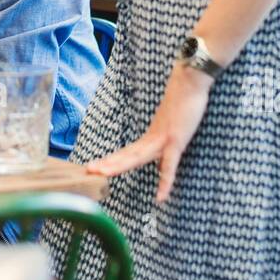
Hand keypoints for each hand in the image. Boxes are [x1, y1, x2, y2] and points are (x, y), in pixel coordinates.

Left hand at [86, 64, 213, 201]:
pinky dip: (164, 182)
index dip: (112, 160)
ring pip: (136, 157)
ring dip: (119, 166)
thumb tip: (164, 141)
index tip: (97, 167)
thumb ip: (166, 133)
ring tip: (102, 175)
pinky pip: (169, 166)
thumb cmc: (185, 100)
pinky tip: (160, 197)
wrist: (190, 81)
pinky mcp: (176, 141)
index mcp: (152, 136)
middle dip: (107, 163)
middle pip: (126, 154)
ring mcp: (162, 139)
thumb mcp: (173, 121)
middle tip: (88, 171)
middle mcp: (153, 138)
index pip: (128, 151)